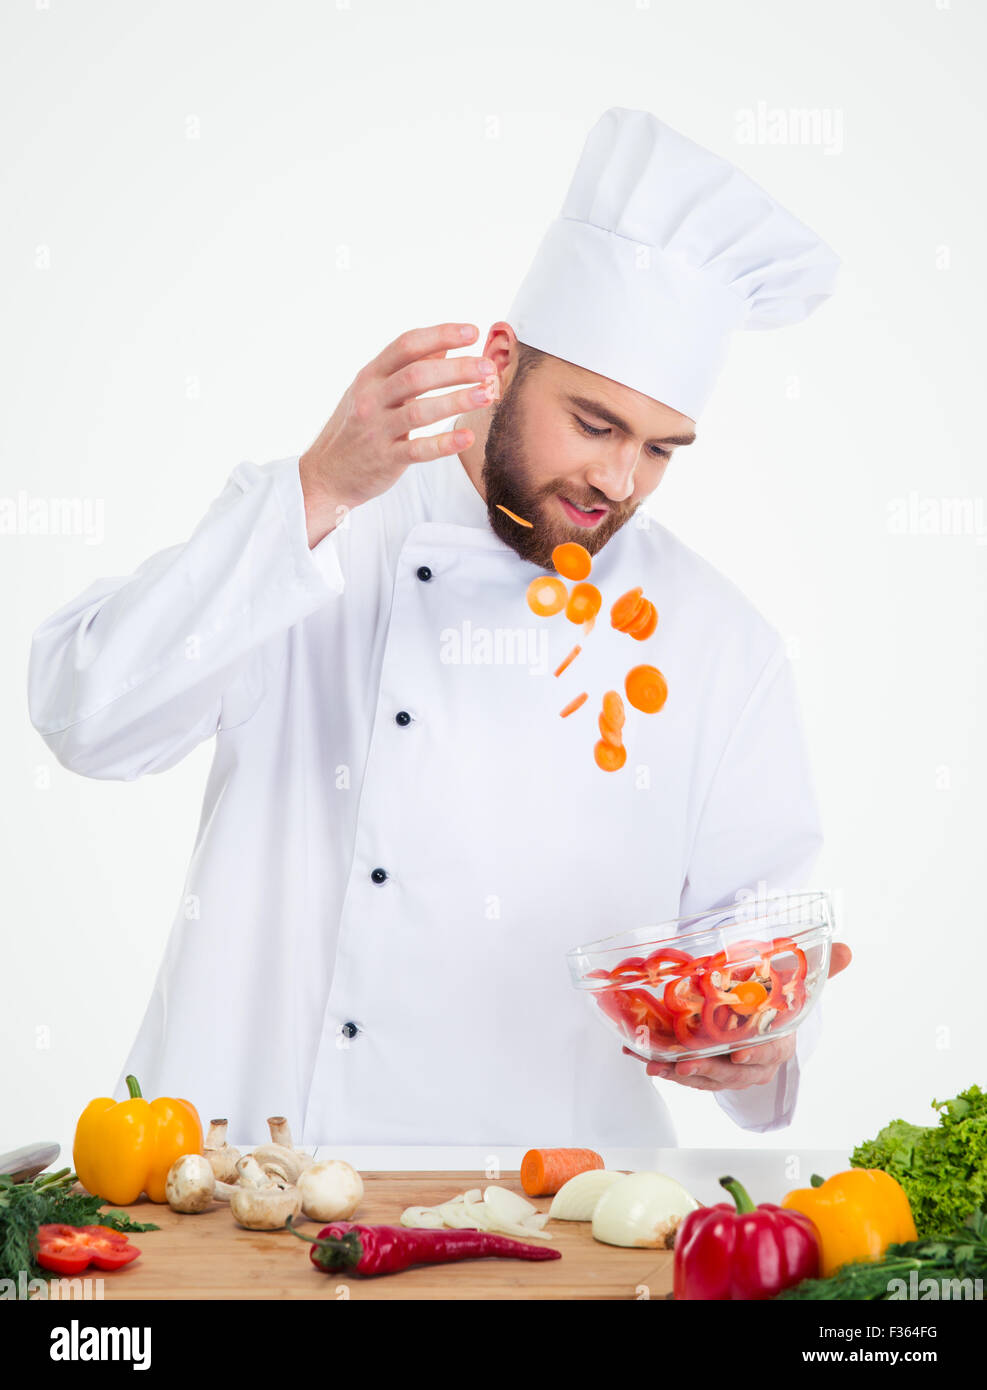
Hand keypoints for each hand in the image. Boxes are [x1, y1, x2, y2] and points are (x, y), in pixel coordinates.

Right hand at [298, 322, 496, 544]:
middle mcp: (371, 399)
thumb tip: (444, 345)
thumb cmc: (356, 428)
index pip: (406, 346)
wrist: (326, 474)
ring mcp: (376, 430)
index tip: (472, 332)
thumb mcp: (373, 392)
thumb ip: (406, 369)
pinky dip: (444, 443)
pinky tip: (467, 437)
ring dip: (456, 400)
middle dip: (457, 368)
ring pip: (419, 411)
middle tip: (488, 368)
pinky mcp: (385, 460)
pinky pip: (418, 450)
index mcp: (370, 376)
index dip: (441, 335)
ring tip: (487, 394)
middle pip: (417, 374)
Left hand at [621, 940, 852, 1092]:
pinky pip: (683, 1071)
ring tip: (654, 1064)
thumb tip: (848, 948)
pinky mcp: (705, 1069)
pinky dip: (661, 1064)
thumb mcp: (800, 986)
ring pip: (703, 1077)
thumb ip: (823, 969)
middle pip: (729, 1073)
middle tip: (684, 1063)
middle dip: (706, 1070)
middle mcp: (752, 1063)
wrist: (762, 1023)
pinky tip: (640, 1056)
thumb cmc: (779, 1005)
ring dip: (677, 1072)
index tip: (737, 1053)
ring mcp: (726, 1070)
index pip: (768, 1052)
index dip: (754, 1055)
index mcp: (777, 1043)